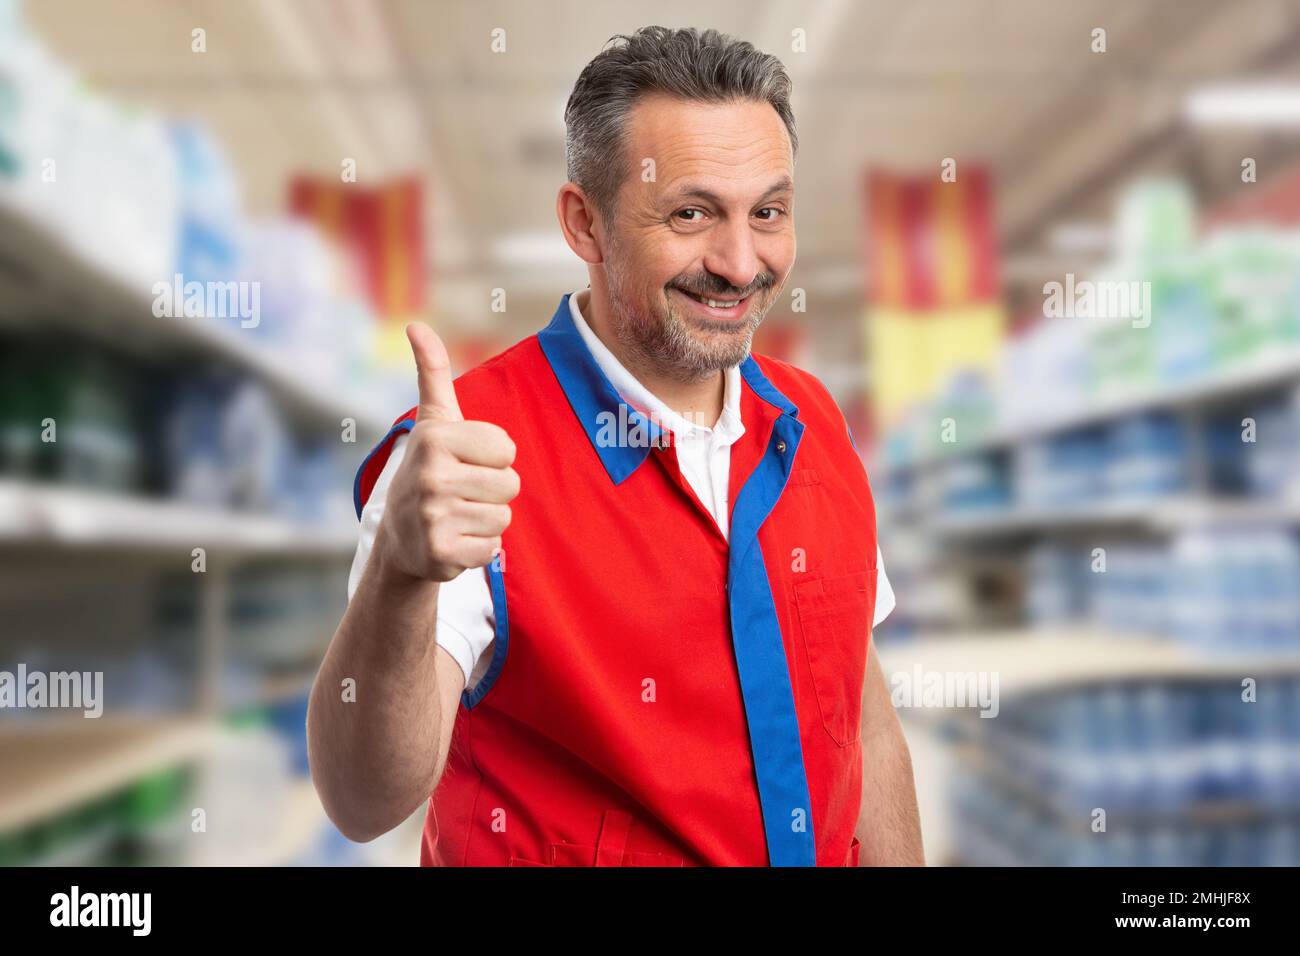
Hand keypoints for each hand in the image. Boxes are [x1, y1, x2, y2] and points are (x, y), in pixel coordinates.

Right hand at [376, 323, 519, 582]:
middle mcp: (429, 476)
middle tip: (462, 493)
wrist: (399, 539)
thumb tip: (416, 324)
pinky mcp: (440, 554)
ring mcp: (432, 517)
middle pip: (510, 484)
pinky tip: (456, 541)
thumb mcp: (433, 421)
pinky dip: (480, 550)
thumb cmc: (430, 469)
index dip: (494, 459)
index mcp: (434, 438)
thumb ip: (433, 372)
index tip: (465, 462)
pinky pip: (493, 550)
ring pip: (504, 518)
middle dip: (493, 491)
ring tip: (458, 516)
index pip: (507, 450)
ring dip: (487, 521)